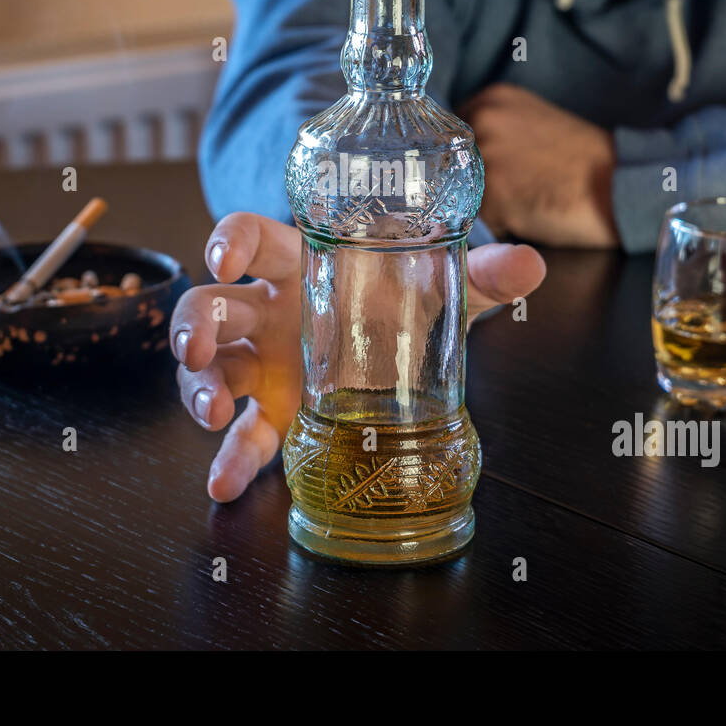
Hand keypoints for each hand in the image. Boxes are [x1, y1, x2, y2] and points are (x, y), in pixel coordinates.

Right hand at [171, 212, 545, 502]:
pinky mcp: (273, 413)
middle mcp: (269, 313)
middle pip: (211, 306)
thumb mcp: (440, 287)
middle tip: (197, 346)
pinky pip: (243, 435)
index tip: (225, 257)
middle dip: (193, 324)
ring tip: (213, 412)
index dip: (229, 241)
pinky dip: (230, 461)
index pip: (251, 239)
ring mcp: (265, 365)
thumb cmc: (399, 300)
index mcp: (299, 267)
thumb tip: (532, 264)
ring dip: (197, 387)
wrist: (396, 342)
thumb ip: (481, 274)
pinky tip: (224, 486)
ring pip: (210, 368)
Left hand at [459, 83, 619, 247]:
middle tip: (515, 191)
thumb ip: (495, 134)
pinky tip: (527, 215)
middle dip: (471, 186)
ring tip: (523, 202)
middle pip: (451, 168)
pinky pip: (474, 221)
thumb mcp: (533, 126)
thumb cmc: (582, 162)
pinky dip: (495, 225)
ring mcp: (485, 154)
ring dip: (483, 208)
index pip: (451, 140)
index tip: (492, 174)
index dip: (466, 164)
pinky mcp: (492, 192)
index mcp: (491, 99)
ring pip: (460, 194)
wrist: (619, 183)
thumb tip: (459, 163)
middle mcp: (482, 120)